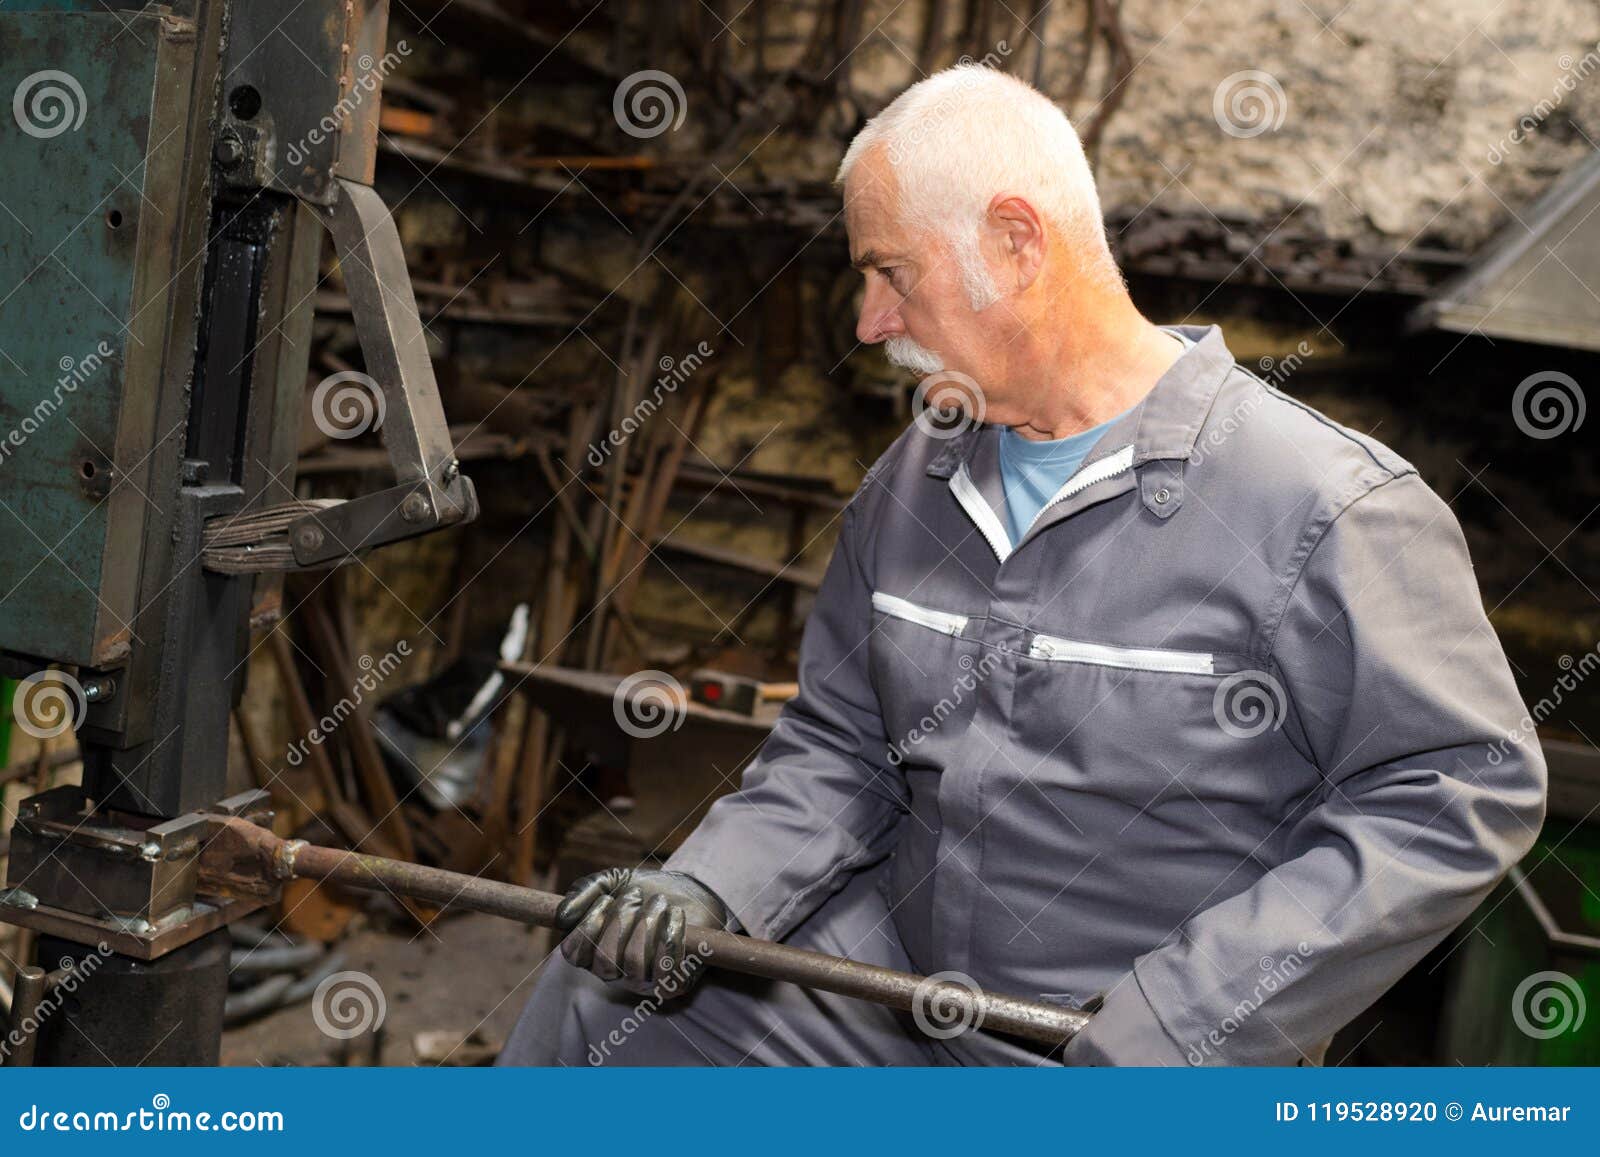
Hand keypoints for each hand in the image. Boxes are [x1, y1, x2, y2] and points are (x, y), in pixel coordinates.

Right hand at [556, 867, 731, 996]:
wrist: (689, 893)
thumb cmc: (645, 890)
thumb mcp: (612, 881)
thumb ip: (586, 890)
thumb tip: (563, 915)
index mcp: (593, 951)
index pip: (574, 954)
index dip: (586, 928)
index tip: (606, 900)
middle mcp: (614, 973)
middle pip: (604, 961)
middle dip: (621, 921)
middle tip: (636, 895)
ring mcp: (641, 982)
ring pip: (634, 964)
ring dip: (648, 924)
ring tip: (659, 902)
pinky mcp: (671, 984)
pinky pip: (666, 972)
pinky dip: (671, 938)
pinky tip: (675, 915)